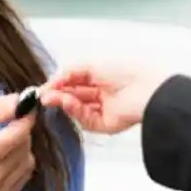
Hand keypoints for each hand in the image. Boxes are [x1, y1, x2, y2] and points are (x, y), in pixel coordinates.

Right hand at [0, 93, 35, 190]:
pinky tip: (2, 159)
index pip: (19, 133)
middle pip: (25, 149)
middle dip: (21, 132)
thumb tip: (22, 100)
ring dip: (21, 150)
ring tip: (3, 142)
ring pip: (26, 165)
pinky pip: (20, 181)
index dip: (25, 117)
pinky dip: (17, 167)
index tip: (26, 106)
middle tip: (9, 122)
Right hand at [40, 62, 171, 133]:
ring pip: (77, 109)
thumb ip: (68, 72)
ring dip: (64, 103)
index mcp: (101, 76)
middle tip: (44, 95)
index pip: (74, 82)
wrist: (147, 90)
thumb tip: (52, 81)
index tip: (44, 88)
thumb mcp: (91, 65)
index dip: (58, 84)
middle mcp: (103, 93)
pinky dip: (75, 112)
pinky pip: (86, 120)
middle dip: (58, 95)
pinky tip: (69, 104)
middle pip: (73, 96)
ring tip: (54, 98)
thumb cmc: (127, 71)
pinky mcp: (106, 124)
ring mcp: (104, 110)